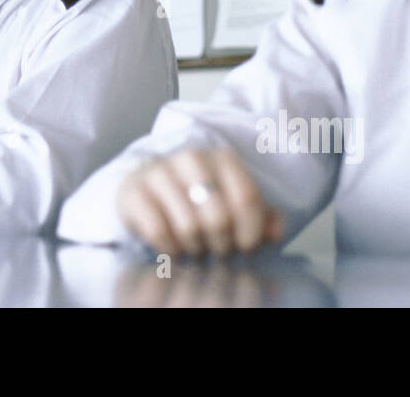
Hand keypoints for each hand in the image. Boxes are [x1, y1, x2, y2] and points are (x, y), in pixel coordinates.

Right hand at [117, 148, 282, 256]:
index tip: (245, 247)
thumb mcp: (231, 201)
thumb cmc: (196, 198)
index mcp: (221, 158)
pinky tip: (173, 248)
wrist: (146, 185)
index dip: (250, 233)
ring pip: (189, 227)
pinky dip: (170, 248)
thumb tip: (275, 232)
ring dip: (196, 248)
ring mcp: (160, 172)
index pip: (246, 199)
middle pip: (219, 217)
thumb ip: (260, 216)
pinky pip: (158, 231)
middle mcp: (191, 159)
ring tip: (196, 248)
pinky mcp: (134, 191)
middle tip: (218, 250)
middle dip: (222, 245)